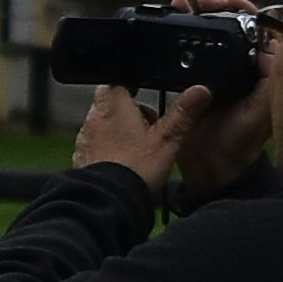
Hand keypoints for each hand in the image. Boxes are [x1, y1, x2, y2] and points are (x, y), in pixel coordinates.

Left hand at [71, 80, 183, 195]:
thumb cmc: (137, 167)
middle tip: (151, 126)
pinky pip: (97, 147)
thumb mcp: (167, 140)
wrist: (108, 202)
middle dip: (130, 111)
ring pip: (104, 126)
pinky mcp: (81, 159)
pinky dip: (109, 150)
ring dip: (119, 131)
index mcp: (112, 104)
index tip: (145, 90)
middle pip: (112, 104)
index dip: (133, 83)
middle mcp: (93, 117)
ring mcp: (85, 139)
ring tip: (140, 148)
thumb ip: (183, 114)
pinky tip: (124, 165)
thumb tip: (201, 90)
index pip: (118, 79)